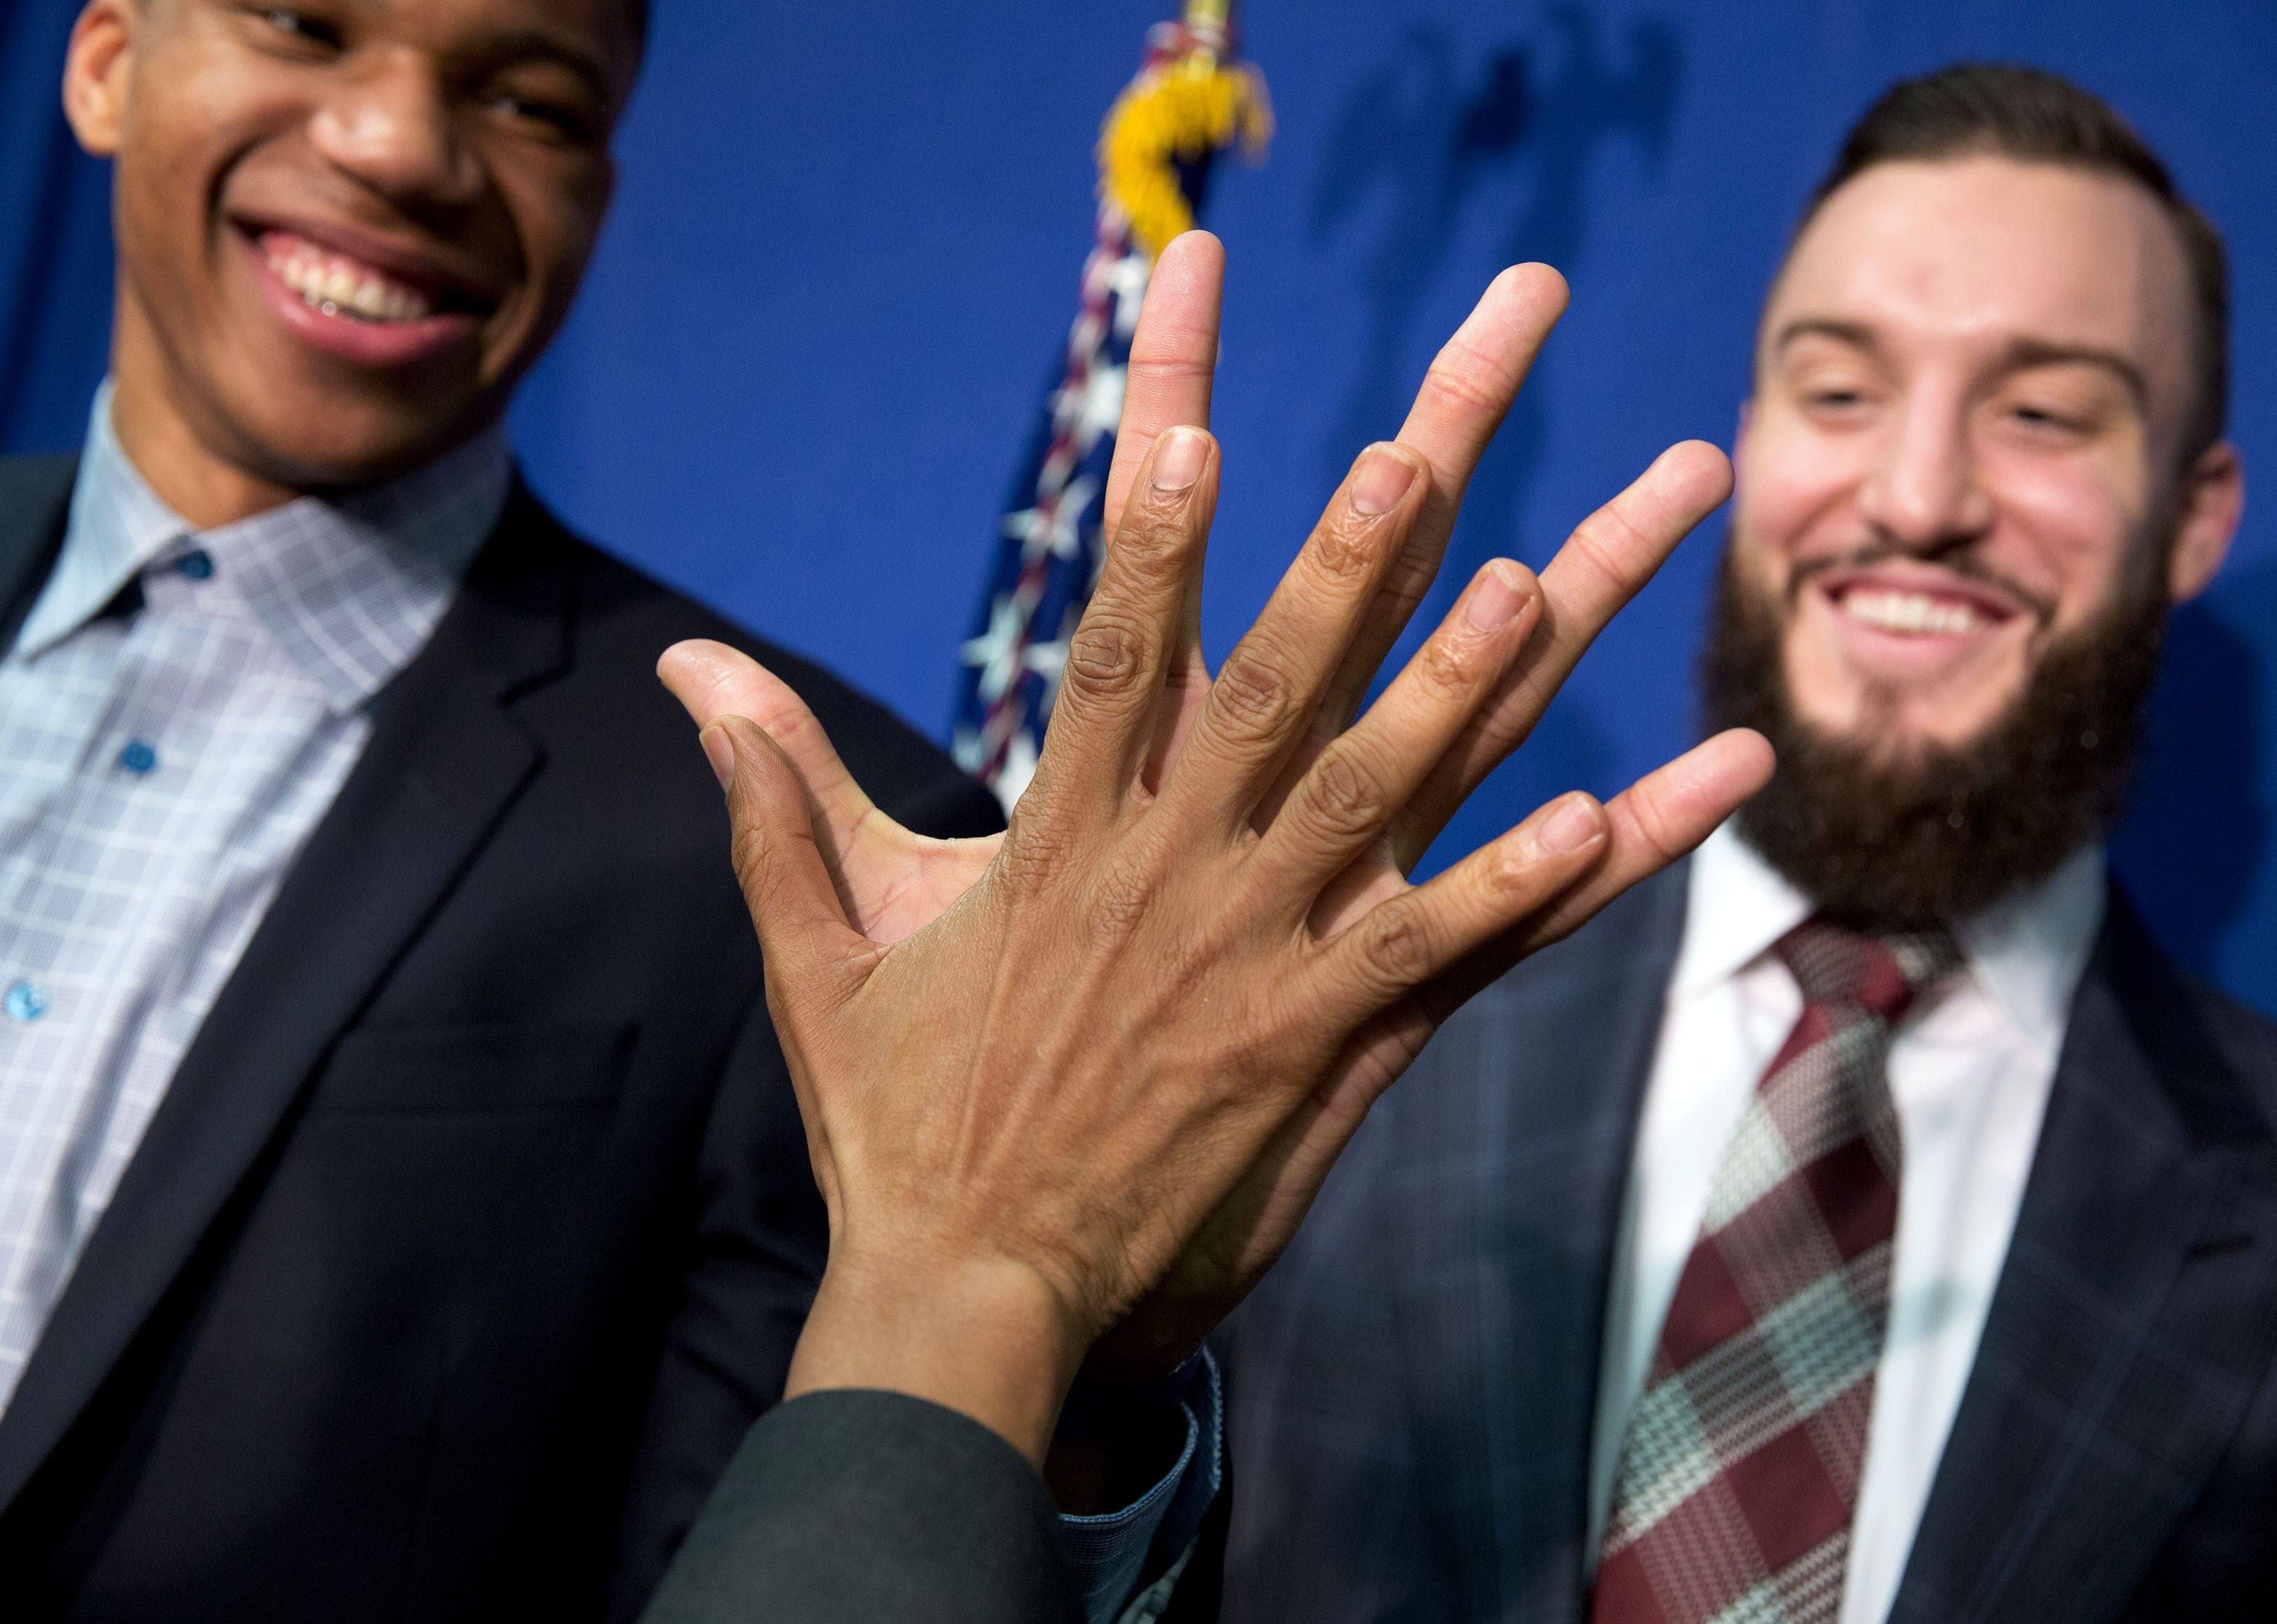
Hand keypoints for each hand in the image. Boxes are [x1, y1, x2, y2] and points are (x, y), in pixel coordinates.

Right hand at [658, 234, 1765, 1385]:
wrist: (966, 1296)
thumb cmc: (894, 1121)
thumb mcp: (815, 947)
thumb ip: (770, 797)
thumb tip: (687, 667)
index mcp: (1056, 842)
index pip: (1108, 653)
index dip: (1151, 535)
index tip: (1189, 420)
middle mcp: (1165, 877)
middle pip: (1267, 689)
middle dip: (1339, 562)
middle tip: (1408, 450)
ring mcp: (1249, 959)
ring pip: (1368, 799)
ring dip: (1451, 688)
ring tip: (1532, 583)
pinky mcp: (1310, 1047)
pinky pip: (1428, 952)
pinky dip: (1511, 887)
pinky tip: (1589, 820)